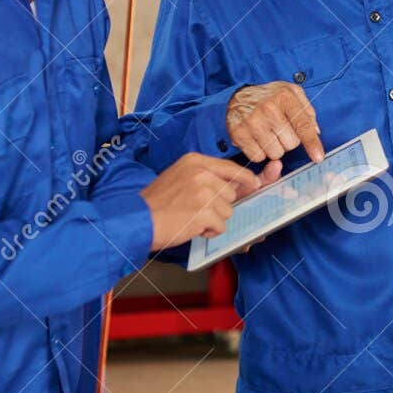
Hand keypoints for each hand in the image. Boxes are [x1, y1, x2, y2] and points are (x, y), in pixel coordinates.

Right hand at [141, 153, 281, 250]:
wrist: (136, 219)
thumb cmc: (157, 203)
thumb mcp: (180, 177)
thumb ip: (206, 177)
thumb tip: (238, 186)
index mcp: (195, 161)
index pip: (231, 168)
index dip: (245, 179)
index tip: (255, 184)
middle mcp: (201, 172)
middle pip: (231, 193)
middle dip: (220, 206)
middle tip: (197, 210)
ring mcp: (203, 191)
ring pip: (228, 210)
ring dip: (213, 219)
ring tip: (191, 218)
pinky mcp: (204, 211)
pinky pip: (221, 225)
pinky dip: (209, 231)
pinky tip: (192, 227)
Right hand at [227, 82, 325, 162]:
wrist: (239, 96)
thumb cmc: (269, 97)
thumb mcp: (292, 93)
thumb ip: (307, 111)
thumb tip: (316, 132)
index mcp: (285, 97)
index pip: (303, 125)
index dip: (312, 143)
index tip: (318, 157)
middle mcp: (268, 108)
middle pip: (291, 144)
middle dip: (289, 141)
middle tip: (280, 130)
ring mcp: (252, 121)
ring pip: (275, 153)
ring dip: (274, 148)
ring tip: (268, 134)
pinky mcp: (239, 133)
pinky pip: (258, 156)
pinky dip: (260, 152)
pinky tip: (257, 139)